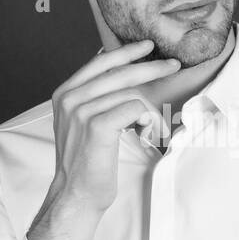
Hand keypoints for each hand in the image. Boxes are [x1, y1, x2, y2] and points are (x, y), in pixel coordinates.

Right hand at [48, 38, 180, 213]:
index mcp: (65, 93)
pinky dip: (148, 121)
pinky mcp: (96, 126)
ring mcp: (81, 111)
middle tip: (173, 66)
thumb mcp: (85, 122)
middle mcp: (70, 98)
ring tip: (155, 129)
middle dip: (151, 67)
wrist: (76, 194)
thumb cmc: (87, 162)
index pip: (99, 63)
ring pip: (131, 94)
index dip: (125, 52)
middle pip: (119, 73)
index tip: (146, 45)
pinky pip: (134, 109)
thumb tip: (122, 71)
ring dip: (152, 112)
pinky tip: (146, 135)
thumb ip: (96, 97)